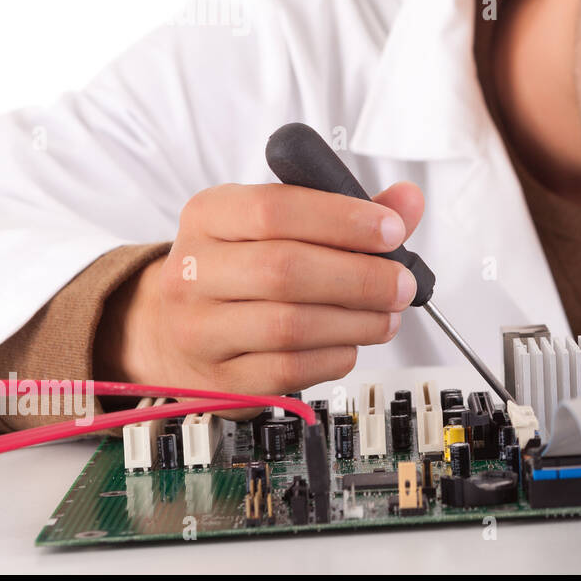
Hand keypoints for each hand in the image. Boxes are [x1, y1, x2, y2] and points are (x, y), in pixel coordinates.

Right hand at [94, 181, 424, 417]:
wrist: (173, 327)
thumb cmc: (241, 266)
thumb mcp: (280, 222)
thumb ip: (346, 210)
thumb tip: (407, 200)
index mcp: (210, 215)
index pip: (275, 209)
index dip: (342, 220)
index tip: (391, 230)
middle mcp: (194, 270)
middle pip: (284, 271)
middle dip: (360, 277)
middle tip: (402, 282)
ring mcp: (200, 330)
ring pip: (289, 326)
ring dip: (356, 321)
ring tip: (387, 314)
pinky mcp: (220, 379)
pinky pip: (289, 370)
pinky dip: (335, 356)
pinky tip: (352, 342)